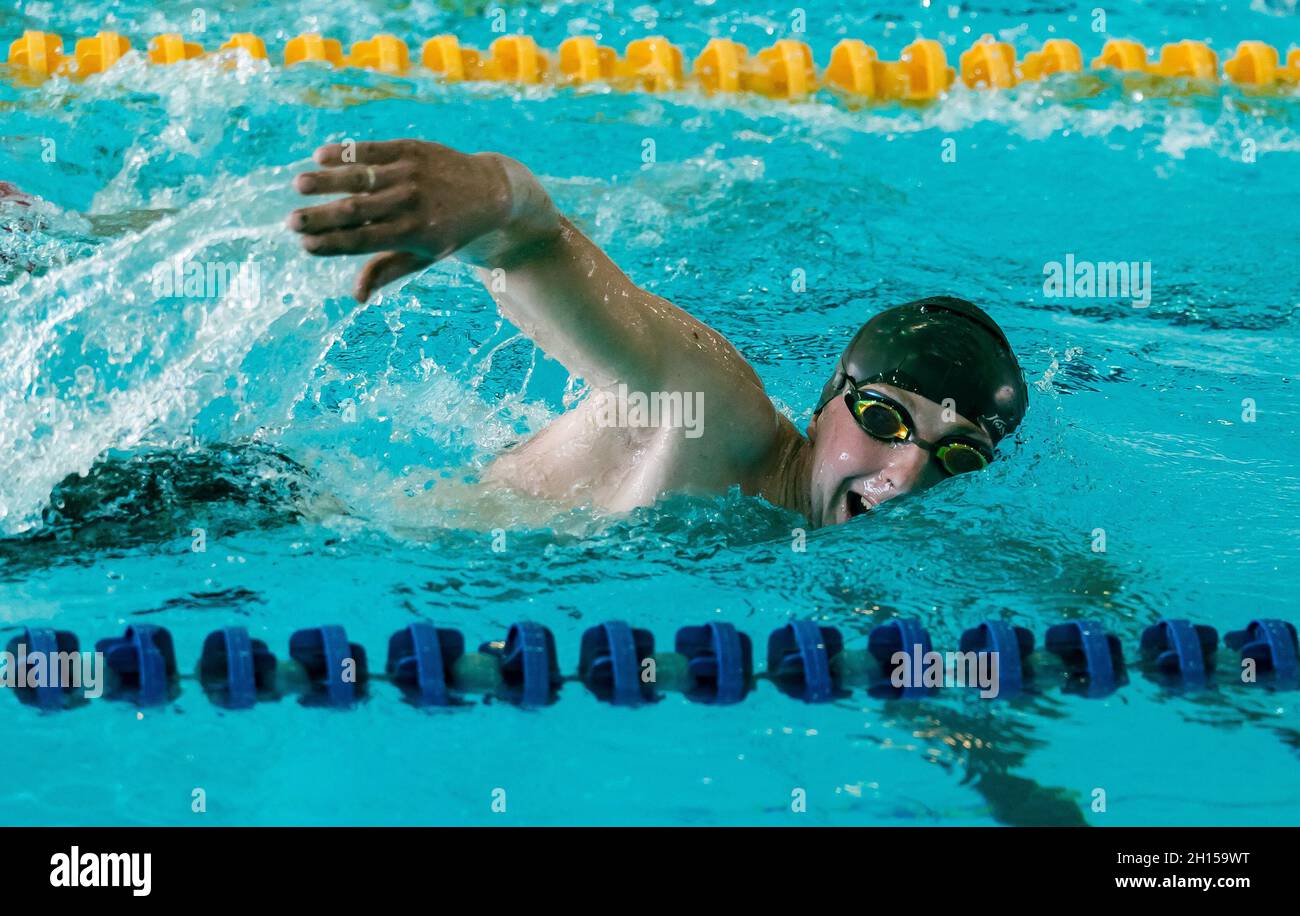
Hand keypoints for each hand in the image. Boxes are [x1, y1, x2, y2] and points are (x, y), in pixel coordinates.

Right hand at [288, 140, 515, 301]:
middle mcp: (412, 204)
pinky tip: (319, 156)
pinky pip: (375, 150)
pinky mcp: (412, 150)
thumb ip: (387, 271)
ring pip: (362, 178)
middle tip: (291, 222)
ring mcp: (412, 174)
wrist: (489, 193)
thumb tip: (356, 297)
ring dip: (328, 181)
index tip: (304, 245)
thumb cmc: (448, 230)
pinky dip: (347, 152)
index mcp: (413, 235)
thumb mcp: (424, 256)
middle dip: (322, 217)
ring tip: (299, 185)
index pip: (364, 241)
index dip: (332, 244)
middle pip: (358, 211)